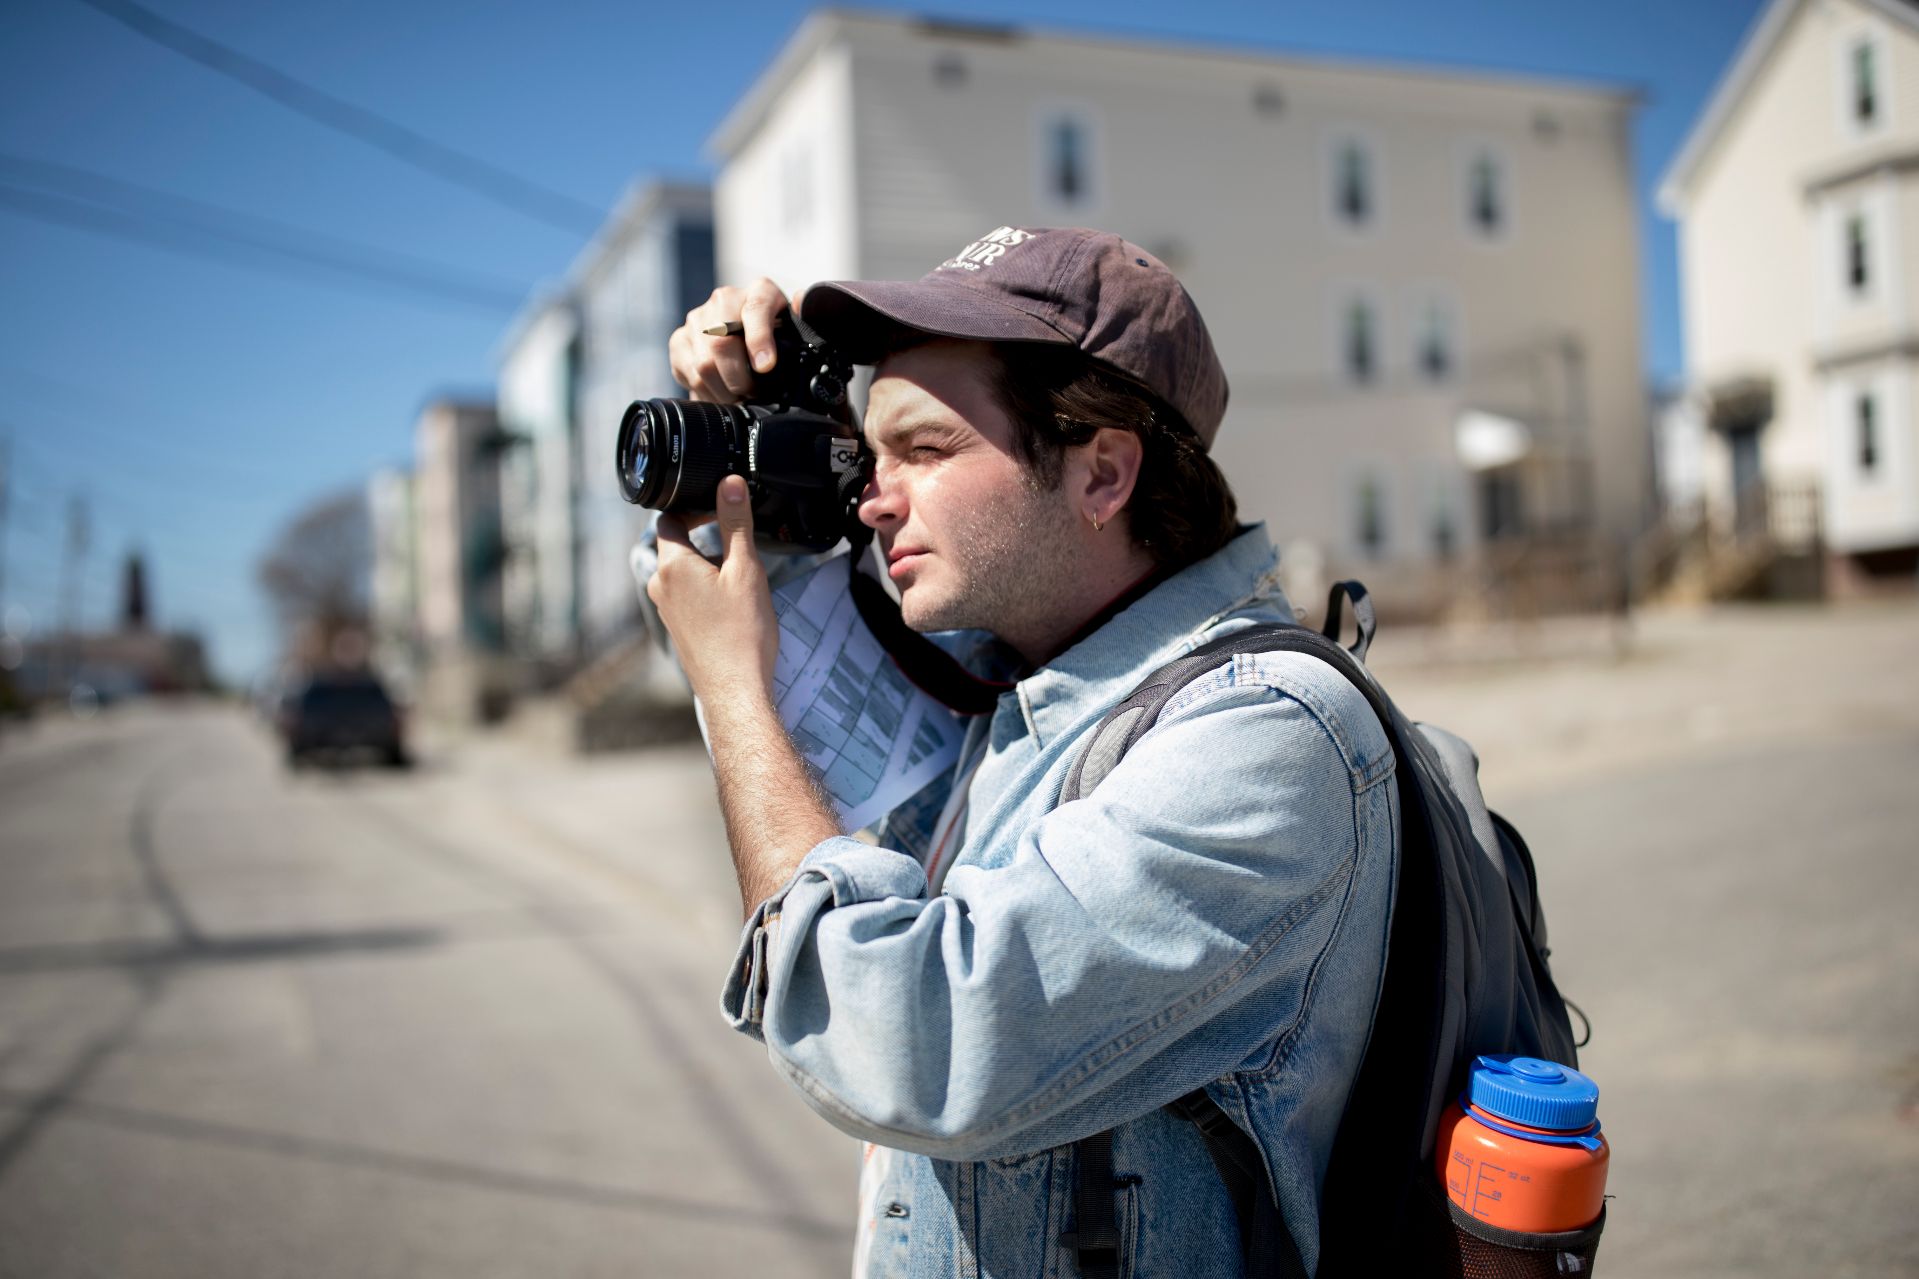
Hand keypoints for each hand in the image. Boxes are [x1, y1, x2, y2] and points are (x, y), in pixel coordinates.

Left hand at [647, 475, 779, 702]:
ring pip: (682, 572)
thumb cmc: (741, 633)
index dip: (694, 507)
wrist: (735, 690)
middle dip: (705, 536)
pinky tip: (733, 603)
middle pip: (676, 545)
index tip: (721, 509)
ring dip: (707, 564)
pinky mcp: (677, 629)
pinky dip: (705, 589)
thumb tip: (729, 483)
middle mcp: (660, 586)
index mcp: (672, 565)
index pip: (670, 518)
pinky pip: (686, 596)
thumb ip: (735, 522)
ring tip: (740, 575)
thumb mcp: (745, 569)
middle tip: (739, 540)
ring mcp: (666, 610)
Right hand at [668, 278, 792, 403]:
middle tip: (752, 394)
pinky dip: (706, 391)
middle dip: (739, 378)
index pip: (756, 308)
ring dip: (724, 389)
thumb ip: (805, 317)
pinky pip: (688, 372)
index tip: (765, 367)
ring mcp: (698, 318)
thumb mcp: (798, 330)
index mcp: (760, 291)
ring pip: (704, 363)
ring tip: (739, 398)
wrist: (747, 342)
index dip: (759, 339)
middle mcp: (725, 299)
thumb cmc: (779, 339)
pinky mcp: (680, 339)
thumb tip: (802, 301)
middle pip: (722, 341)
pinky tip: (721, 393)